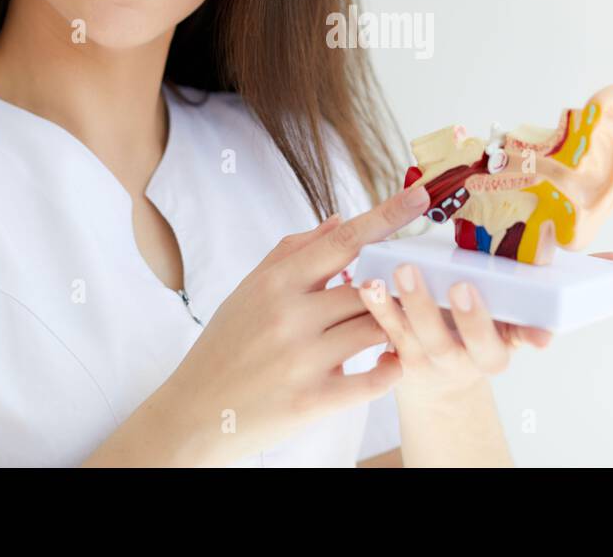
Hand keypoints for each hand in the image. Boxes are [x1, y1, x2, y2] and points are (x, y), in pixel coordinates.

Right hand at [145, 182, 430, 465]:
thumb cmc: (225, 346)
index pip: (343, 240)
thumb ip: (293, 253)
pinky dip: (391, 369)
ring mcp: (302, 360)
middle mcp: (289, 316)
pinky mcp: (312, 401)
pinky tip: (388, 363)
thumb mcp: (249, 290)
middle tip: (395, 298)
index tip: (419, 197)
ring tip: (390, 330)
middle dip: (388, 292)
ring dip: (393, 328)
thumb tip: (339, 220)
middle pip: (369, 288)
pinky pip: (374, 380)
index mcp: (275, 283)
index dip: (386, 216)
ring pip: (377, 328)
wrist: (193, 415)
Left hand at [358, 251, 612, 402]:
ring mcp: (440, 358)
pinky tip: (368, 283)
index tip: (541, 329)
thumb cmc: (488, 324)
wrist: (441, 378)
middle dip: (472, 317)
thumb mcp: (528, 305)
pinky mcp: (405, 356)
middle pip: (477, 341)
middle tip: (461, 286)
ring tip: (400, 273)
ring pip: (427, 337)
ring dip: (413, 305)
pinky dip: (378, 309)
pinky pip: (389, 334)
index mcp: (514, 340)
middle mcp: (478, 356)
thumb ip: (571, 280)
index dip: (536, 332)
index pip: (531, 334)